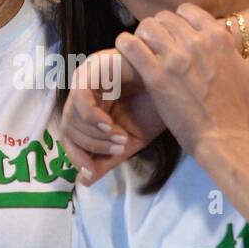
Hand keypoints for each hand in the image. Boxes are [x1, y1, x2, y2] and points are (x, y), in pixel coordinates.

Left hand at [61, 50, 163, 185]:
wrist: (179, 84)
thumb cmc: (156, 108)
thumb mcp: (130, 141)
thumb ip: (107, 159)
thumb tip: (84, 181)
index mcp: (89, 108)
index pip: (69, 136)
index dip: (76, 157)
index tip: (92, 172)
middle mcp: (83, 91)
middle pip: (68, 128)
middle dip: (93, 146)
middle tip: (119, 149)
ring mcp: (87, 76)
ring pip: (71, 115)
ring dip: (96, 135)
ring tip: (121, 138)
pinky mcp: (95, 66)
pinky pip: (81, 97)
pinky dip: (92, 118)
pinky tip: (110, 126)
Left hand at [115, 5, 248, 158]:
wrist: (224, 139)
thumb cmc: (239, 108)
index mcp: (218, 37)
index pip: (186, 10)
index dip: (177, 22)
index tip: (174, 37)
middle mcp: (197, 42)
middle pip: (163, 18)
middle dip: (157, 29)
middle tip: (154, 46)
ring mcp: (176, 59)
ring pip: (146, 27)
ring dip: (140, 36)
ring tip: (141, 51)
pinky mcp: (157, 77)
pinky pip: (131, 47)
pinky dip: (125, 46)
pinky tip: (126, 53)